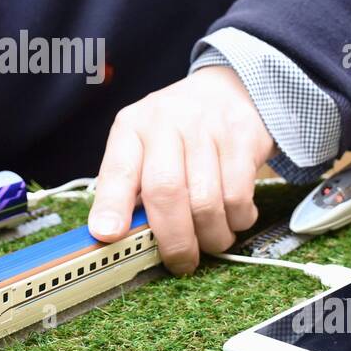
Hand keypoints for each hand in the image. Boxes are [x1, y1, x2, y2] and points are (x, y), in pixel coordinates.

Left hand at [88, 65, 275, 273]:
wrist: (228, 88)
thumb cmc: (178, 130)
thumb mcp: (144, 145)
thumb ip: (131, 187)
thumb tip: (119, 238)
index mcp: (132, 127)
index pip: (118, 170)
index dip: (112, 206)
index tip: (109, 235)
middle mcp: (166, 122)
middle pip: (166, 191)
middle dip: (174, 240)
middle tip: (181, 262)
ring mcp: (206, 127)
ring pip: (206, 201)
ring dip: (211, 236)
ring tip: (212, 241)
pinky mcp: (242, 137)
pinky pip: (238, 195)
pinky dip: (237, 220)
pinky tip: (233, 218)